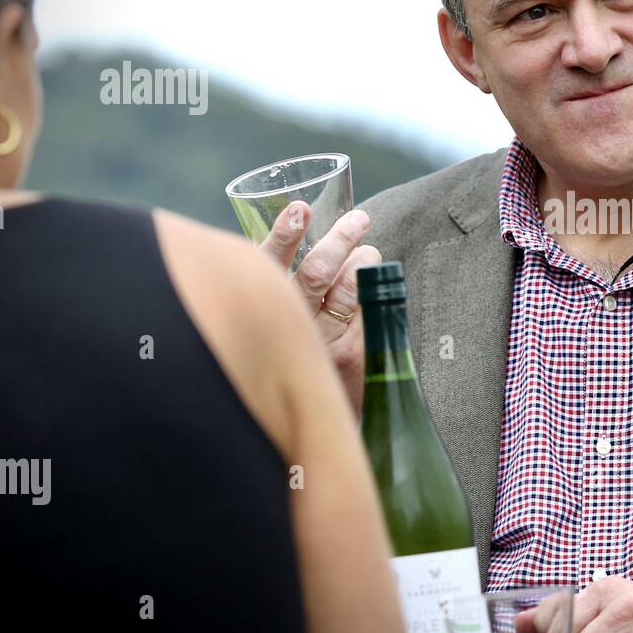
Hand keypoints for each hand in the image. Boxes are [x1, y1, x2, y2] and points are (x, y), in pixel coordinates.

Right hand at [259, 201, 381, 415]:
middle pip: (314, 273)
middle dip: (338, 239)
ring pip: (345, 289)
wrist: (301, 423)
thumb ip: (271, 286)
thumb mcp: (264, 322)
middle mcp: (287, 328)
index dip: (286, 234)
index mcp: (259, 310)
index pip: (267, 265)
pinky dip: (371, 287)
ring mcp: (322, 344)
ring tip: (367, 247)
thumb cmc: (279, 359)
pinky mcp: (350, 357)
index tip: (300, 209)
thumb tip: (300, 235)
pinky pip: (367, 309)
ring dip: (360, 260)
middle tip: (358, 220)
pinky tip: (372, 273)